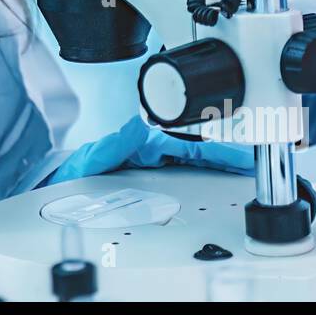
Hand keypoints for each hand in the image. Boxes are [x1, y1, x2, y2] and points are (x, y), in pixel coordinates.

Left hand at [50, 115, 253, 183]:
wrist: (60, 188)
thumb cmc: (75, 172)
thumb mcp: (93, 158)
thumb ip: (116, 143)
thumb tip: (141, 125)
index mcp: (143, 142)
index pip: (188, 144)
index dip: (216, 150)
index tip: (237, 155)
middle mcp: (153, 150)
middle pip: (199, 152)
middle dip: (229, 156)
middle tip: (255, 166)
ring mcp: (156, 163)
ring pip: (197, 163)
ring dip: (222, 167)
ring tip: (248, 174)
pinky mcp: (155, 177)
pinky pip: (188, 175)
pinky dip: (209, 177)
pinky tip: (223, 184)